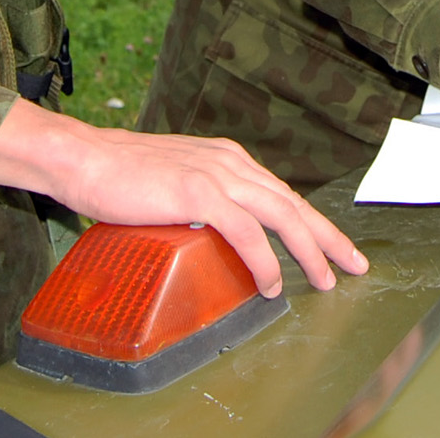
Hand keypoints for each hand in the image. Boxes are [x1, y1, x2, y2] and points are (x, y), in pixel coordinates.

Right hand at [0, 101, 367, 296]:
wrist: (84, 158)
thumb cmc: (119, 175)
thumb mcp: (173, 183)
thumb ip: (199, 202)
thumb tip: (214, 236)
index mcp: (227, 159)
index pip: (282, 194)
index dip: (313, 222)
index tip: (336, 246)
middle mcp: (231, 162)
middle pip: (294, 203)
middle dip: (329, 236)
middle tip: (356, 265)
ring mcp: (216, 175)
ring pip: (280, 215)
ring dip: (309, 250)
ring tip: (326, 280)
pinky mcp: (199, 192)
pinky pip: (245, 231)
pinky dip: (264, 258)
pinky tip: (272, 281)